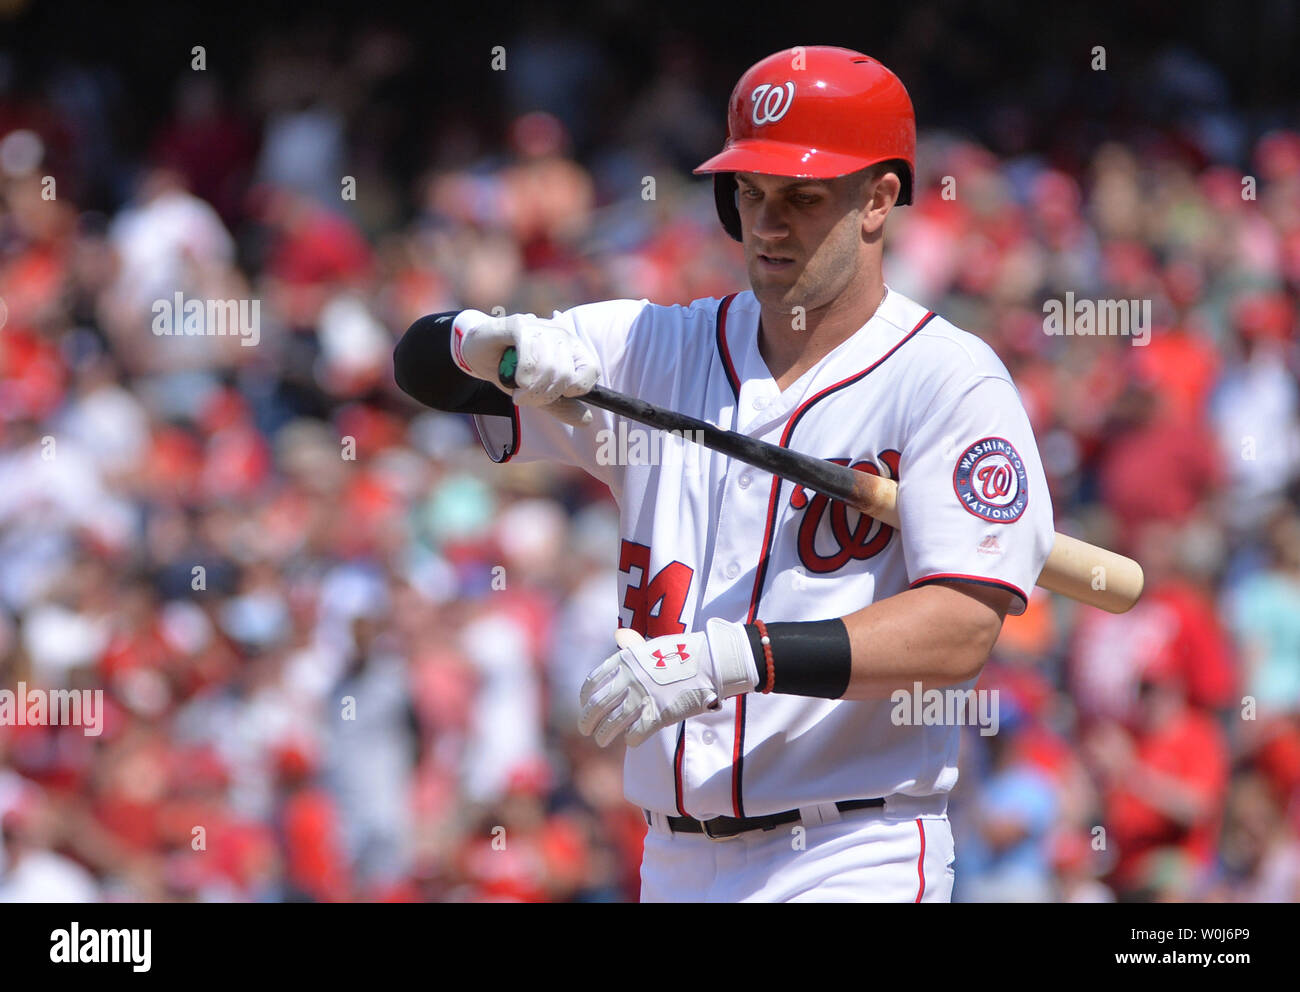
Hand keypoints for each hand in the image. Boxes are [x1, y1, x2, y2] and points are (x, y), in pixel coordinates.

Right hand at [451, 311, 598, 425]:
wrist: (478, 351)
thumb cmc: (511, 370)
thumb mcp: (538, 393)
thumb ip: (562, 406)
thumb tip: (587, 420)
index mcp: (572, 349)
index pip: (591, 371)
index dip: (574, 391)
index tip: (555, 395)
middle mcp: (561, 335)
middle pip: (565, 375)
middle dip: (543, 396)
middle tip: (526, 398)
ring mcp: (541, 328)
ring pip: (548, 368)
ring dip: (529, 390)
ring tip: (518, 390)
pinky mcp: (519, 325)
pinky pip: (529, 359)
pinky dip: (521, 376)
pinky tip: (513, 378)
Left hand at [578, 620, 758, 747]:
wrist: (710, 663)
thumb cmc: (684, 652)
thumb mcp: (653, 644)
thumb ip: (633, 645)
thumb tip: (618, 635)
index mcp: (625, 660)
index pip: (593, 681)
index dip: (585, 696)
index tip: (584, 704)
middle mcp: (628, 679)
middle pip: (597, 706)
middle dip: (587, 720)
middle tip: (585, 730)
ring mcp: (641, 698)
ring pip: (612, 724)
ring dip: (604, 734)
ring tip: (601, 740)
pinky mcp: (657, 716)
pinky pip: (634, 735)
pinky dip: (630, 739)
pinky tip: (631, 740)